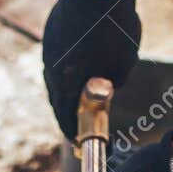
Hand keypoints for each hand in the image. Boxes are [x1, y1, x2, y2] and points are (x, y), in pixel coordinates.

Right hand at [41, 0, 140, 140]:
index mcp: (65, 81)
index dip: (72, 132)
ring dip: (64, 90)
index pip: (65, 116)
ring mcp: (49, 47)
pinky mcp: (53, 30)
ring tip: (76, 97)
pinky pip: (57, 58)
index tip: (78, 142)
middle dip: (66, 113)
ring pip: (54, 77)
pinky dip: (65, 69)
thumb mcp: (122, 66)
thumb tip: (105, 92)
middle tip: (76, 123)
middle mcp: (51, 67)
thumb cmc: (115, 29)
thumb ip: (111, 86)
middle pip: (56, 98)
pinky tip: (76, 68)